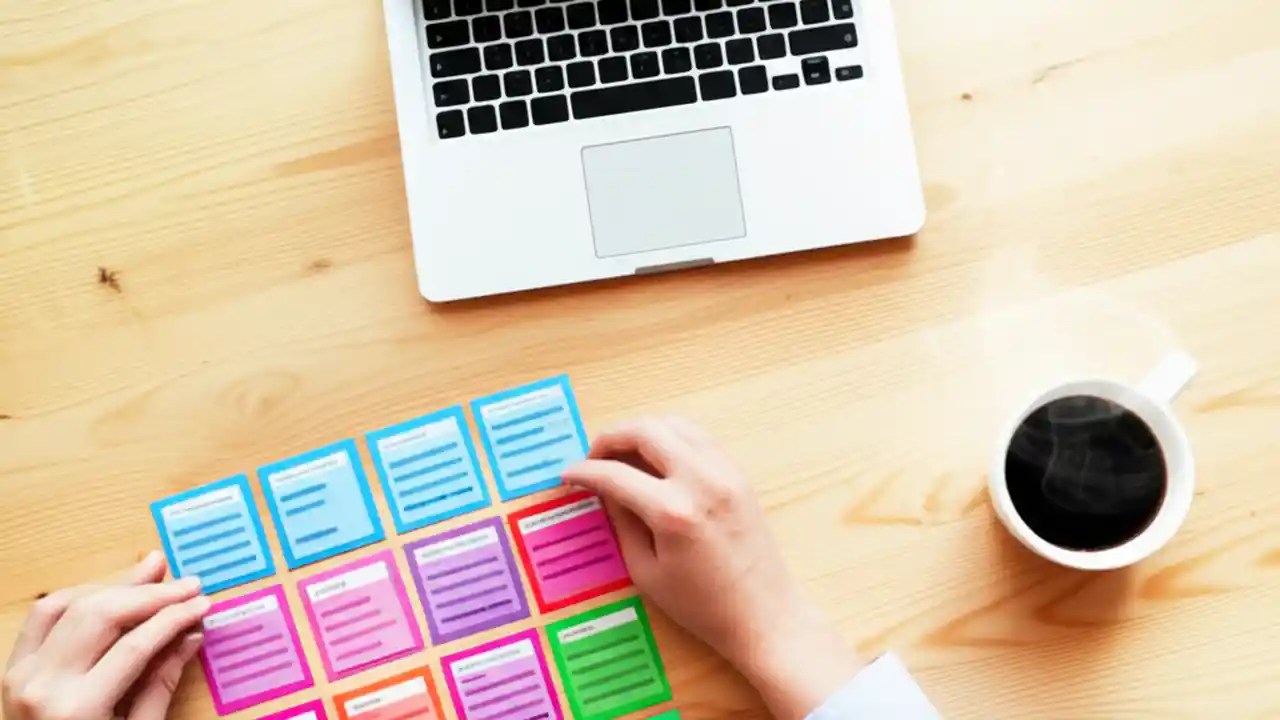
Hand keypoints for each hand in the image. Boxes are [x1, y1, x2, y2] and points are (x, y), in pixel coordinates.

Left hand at [3, 551, 210, 719]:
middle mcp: (44, 684)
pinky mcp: (12, 668)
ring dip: (116, 586)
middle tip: (188, 582)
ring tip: (153, 572)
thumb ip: (159, 686)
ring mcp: (21, 673)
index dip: (174, 618)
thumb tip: (191, 636)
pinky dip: (77, 596)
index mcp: (77, 710)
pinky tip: (108, 591)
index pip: (135, 645)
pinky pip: (43, 616)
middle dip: (151, 594)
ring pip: (71, 605)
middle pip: (103, 615)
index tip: (203, 603)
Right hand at [563, 416, 861, 719]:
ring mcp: (725, 472)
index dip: (584, 471)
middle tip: (593, 457)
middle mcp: (701, 480)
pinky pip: (698, 437)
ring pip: (674, 424)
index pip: (616, 474)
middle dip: (610, 438)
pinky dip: (670, 438)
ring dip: (642, 431)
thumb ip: (622, 522)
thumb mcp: (646, 571)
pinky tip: (656, 459)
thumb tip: (603, 489)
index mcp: (673, 512)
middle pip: (645, 430)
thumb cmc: (701, 605)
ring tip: (622, 454)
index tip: (568, 475)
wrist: (764, 614)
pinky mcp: (738, 474)